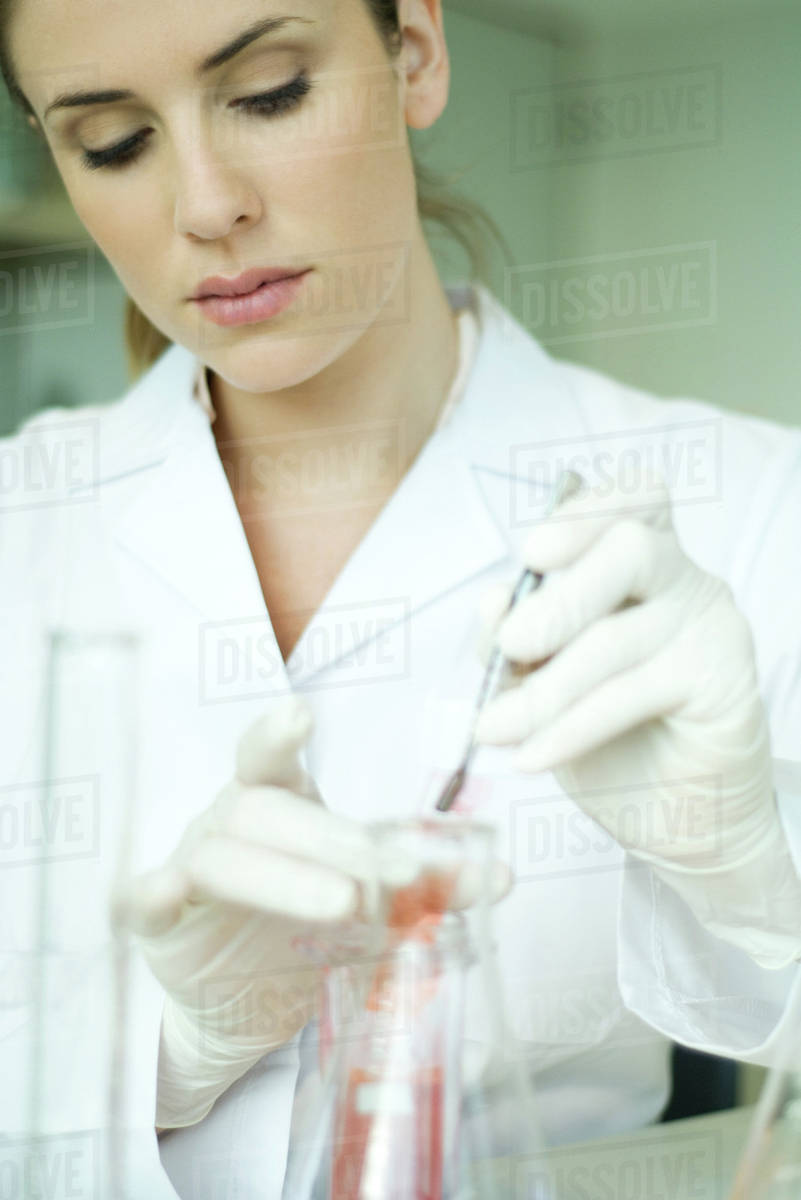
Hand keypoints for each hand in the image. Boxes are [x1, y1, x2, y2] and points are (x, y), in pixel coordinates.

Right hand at [115, 696, 511, 1128]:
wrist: (238, 1000)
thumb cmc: (301, 930)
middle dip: (326, 838)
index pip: (270, 758)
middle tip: (385, 870)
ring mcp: (190, 867)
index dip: (279, 733)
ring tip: (340, 903)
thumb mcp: (369, 906)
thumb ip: (430, 888)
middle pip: (264, 811)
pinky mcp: (159, 919)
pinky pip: (145, 898)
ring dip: (281, 876)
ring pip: (222, 855)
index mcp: (278, 805)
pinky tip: (168, 892)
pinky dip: (153, 892)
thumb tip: (504, 874)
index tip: (301, 715)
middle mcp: (229, 823)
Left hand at [474, 469, 778, 876]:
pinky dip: (570, 727)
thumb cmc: (607, 736)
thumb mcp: (542, 680)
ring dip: (545, 689)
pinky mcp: (722, 680)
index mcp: (640, 557)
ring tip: (496, 729)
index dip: (587, 510)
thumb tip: (492, 602)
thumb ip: (517, 640)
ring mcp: (708, 624)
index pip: (633, 497)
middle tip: (511, 646)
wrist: (672, 815)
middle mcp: (680, 577)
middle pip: (629, 547)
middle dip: (558, 599)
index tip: (533, 552)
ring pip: (618, 635)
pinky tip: (533, 755)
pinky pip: (631, 694)